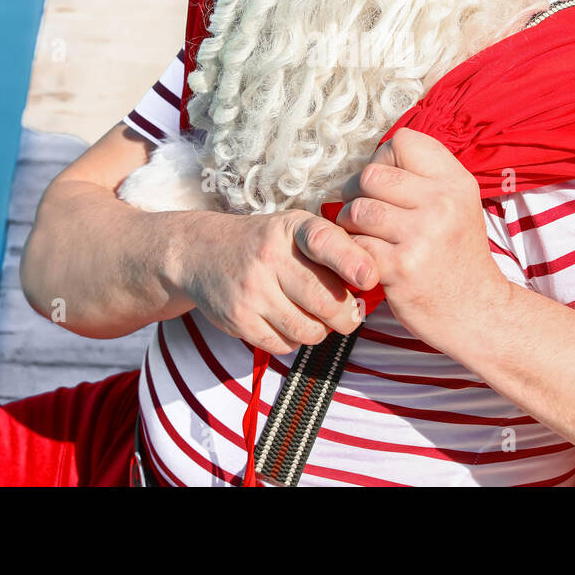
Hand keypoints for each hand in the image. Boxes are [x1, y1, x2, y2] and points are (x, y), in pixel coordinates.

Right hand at [171, 209, 375, 355]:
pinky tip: (286, 322)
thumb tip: (373, 283)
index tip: (370, 278)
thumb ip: (333, 248)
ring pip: (308, 330)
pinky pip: (284, 345)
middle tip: (348, 315)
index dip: (351, 261)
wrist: (201, 253)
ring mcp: (252, 290)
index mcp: (291, 229)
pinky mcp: (238, 319)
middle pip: (326, 302)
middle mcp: (269, 256)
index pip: (324, 241)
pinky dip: (293, 340)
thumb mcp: (295, 230)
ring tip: (312, 315)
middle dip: (346, 316)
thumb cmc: (265, 244)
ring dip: (319, 330)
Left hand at [333, 128, 509, 352]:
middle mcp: (442, 203)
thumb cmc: (457, 257)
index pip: (402, 141)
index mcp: (456, 182)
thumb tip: (373, 158)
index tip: (387, 185)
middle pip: (371, 175)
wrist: (479, 313)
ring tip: (366, 236)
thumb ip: (423, 178)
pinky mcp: (401, 267)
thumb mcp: (457, 205)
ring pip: (357, 210)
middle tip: (366, 214)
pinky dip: (353, 252)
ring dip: (351, 224)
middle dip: (358, 193)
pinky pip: (355, 244)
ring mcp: (422, 235)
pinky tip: (369, 259)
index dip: (383, 158)